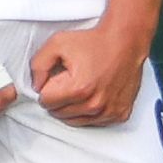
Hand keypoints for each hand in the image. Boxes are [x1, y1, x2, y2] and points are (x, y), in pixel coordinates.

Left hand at [28, 23, 149, 126]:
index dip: (47, 87)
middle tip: (69, 81)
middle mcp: (95, 104)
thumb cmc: (94, 42)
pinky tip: (95, 94)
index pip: (45, 102)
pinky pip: (95, 122)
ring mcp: (109, 111)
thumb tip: (36, 86)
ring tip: (82, 87)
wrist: (126, 41)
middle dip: (59, 98)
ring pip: (75, 121)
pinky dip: (91, 111)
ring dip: (73, 107)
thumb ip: (38, 65)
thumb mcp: (57, 44)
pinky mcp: (119, 114)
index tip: (57, 78)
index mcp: (78, 89)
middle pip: (59, 113)